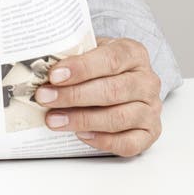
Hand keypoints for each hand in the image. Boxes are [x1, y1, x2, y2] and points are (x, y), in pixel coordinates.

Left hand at [35, 38, 161, 156]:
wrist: (126, 80)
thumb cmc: (104, 66)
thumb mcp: (93, 51)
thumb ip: (75, 55)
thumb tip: (41, 67)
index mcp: (134, 53)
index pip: (110, 59)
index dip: (81, 68)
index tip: (55, 75)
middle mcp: (147, 80)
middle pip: (112, 90)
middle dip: (74, 96)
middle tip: (45, 99)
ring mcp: (151, 108)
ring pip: (118, 118)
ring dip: (83, 120)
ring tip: (55, 120)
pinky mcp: (150, 133)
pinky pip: (128, 143)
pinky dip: (103, 141)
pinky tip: (81, 135)